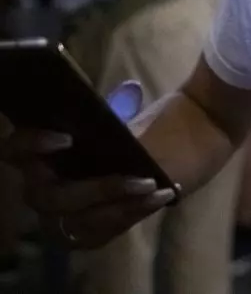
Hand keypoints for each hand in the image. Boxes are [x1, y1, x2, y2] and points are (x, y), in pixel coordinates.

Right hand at [0, 81, 177, 248]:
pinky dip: (132, 214)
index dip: (31, 144)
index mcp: (40, 154)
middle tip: (142, 179)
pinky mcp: (83, 234)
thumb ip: (119, 107)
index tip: (68, 138)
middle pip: (49, 198)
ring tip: (156, 188)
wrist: (152, 158)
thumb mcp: (120, 119)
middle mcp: (42, 188)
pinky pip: (100, 233)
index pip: (13, 150)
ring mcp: (60, 215)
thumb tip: (130, 90)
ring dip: (121, 206)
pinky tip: (162, 197)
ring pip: (78, 221)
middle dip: (98, 190)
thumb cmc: (123, 135)